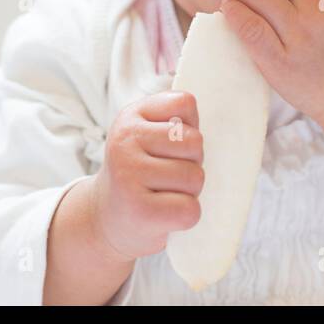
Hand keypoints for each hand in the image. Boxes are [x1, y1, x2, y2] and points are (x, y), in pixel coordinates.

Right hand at [89, 90, 204, 261]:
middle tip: (168, 176)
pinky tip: (164, 214)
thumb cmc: (140, 174)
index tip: (170, 146)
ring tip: (164, 195)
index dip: (190, 128)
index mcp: (130, 117)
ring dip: (189, 191)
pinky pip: (190, 209)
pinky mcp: (140, 210)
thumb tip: (217, 127)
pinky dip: (186, 215)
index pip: (185, 103)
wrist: (105, 220)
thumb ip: (175, 121)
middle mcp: (125, 142)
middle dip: (192, 163)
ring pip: (195, 176)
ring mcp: (129, 175)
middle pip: (195, 142)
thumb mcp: (146, 136)